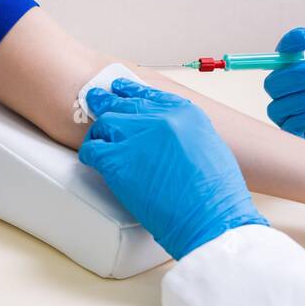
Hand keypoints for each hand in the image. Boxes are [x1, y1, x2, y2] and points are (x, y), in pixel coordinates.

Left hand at [80, 79, 268, 258]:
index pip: (150, 94)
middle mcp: (160, 119)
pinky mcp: (118, 160)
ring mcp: (137, 136)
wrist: (210, 217)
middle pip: (123, 105)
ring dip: (98, 132)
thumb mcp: (209, 147)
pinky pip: (92, 149)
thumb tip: (167, 138)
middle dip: (105, 102)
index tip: (118, 88)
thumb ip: (185, 134)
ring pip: (104, 123)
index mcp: (185, 114)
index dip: (130, 91)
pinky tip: (91, 160)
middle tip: (93, 99)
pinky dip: (89, 153)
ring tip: (95, 141)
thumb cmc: (215, 194)